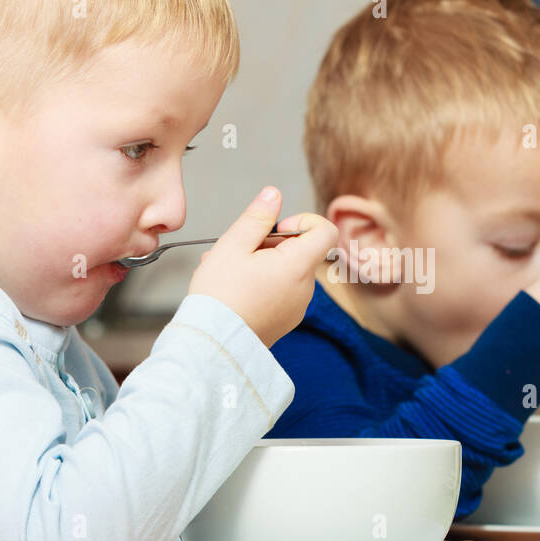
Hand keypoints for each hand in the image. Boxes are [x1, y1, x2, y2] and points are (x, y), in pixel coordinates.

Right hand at [188, 187, 337, 346]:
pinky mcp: (285, 320)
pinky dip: (260, 283)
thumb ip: (257, 217)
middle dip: (268, 243)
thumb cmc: (220, 297)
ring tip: (225, 271)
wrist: (213, 345)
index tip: (275, 228)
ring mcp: (297, 307)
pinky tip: (232, 289)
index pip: (326, 231)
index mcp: (297, 266)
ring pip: (285, 270)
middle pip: (299, 250)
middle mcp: (305, 288)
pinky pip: (279, 291)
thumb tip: (274, 195)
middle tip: (236, 251)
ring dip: (259, 263)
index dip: (303, 221)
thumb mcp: (232, 246)